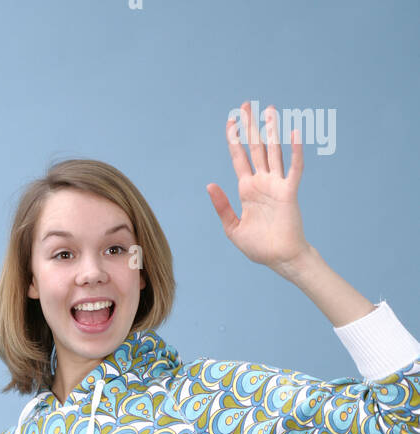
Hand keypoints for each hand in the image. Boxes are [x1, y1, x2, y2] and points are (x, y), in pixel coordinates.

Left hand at [206, 101, 309, 273]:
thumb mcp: (233, 228)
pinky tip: (293, 133)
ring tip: (269, 110)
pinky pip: (293, 168)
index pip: (239, 158)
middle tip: (247, 105)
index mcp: (247, 189)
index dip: (234, 139)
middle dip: (251, 126)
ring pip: (273, 152)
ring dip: (271, 131)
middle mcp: (262, 182)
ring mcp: (276, 185)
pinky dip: (295, 151)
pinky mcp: (289, 192)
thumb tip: (210, 185)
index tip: (230, 120)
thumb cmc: (259, 246)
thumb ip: (222, 206)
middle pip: (255, 148)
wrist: (279, 258)